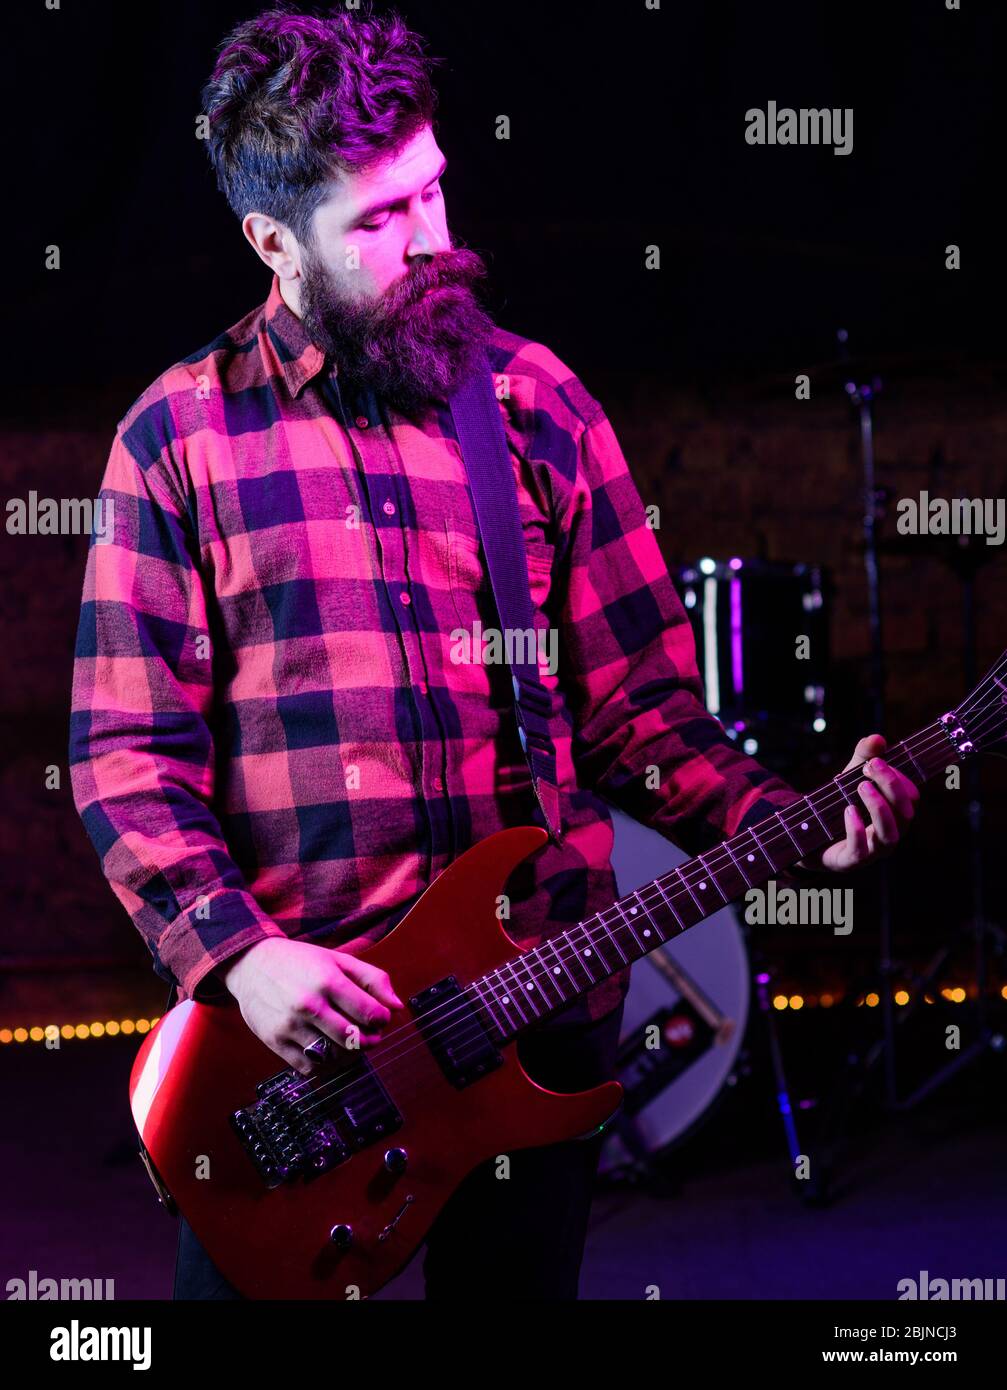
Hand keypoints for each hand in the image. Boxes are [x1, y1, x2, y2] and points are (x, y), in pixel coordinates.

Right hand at [220, 937, 404, 1075]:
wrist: (251, 964)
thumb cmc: (300, 961)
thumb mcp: (338, 959)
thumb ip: (372, 979)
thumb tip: (397, 1006)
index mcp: (327, 980)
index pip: (370, 1013)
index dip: (382, 1019)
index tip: (380, 1018)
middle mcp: (308, 1004)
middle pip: (354, 1039)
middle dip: (370, 1041)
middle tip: (370, 1035)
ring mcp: (290, 1025)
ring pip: (333, 1056)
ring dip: (349, 1055)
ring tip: (351, 1043)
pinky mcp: (275, 1041)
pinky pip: (309, 1067)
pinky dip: (325, 1065)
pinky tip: (328, 1050)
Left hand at [797, 734, 918, 873]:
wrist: (808, 836)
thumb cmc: (839, 804)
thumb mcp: (850, 776)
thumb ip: (864, 756)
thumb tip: (877, 737)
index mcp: (895, 813)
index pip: (911, 797)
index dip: (899, 778)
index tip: (877, 760)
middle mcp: (890, 833)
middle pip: (905, 813)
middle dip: (891, 787)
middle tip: (869, 767)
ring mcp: (872, 851)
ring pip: (890, 835)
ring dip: (879, 808)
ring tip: (861, 786)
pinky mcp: (850, 861)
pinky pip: (860, 851)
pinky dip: (857, 830)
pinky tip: (849, 810)